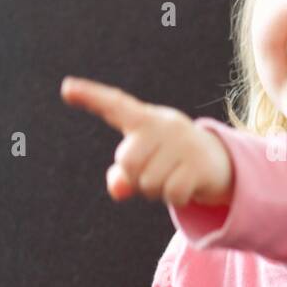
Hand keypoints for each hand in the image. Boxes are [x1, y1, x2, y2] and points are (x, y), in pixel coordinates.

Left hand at [60, 76, 233, 207]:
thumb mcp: (144, 162)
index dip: (90, 97)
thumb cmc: (169, 159)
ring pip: (149, 183)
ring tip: (173, 177)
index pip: (115, 105)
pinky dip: (175, 199)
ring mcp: (183, 143)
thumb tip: (118, 189)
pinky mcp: (199, 164)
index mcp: (145, 120)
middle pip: (128, 162)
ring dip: (157, 191)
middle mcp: (164, 125)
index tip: (66, 88)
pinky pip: (172, 194)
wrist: (219, 161)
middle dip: (137, 178)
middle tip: (156, 173)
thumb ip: (123, 174)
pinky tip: (186, 187)